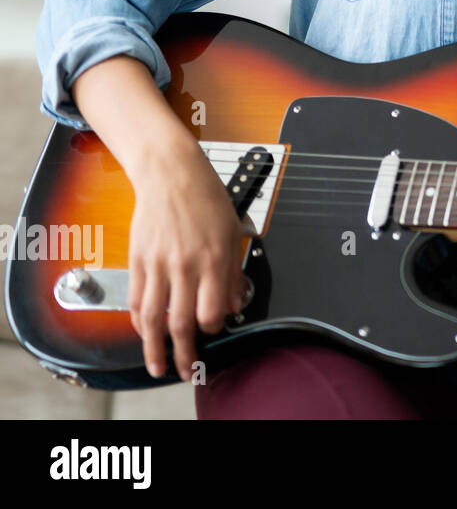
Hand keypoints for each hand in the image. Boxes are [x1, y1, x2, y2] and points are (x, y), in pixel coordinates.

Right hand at [126, 137, 247, 380]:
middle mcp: (185, 265)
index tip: (214, 328)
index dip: (213, 327)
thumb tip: (232, 305)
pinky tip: (145, 331)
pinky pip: (137, 299)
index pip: (211, 311)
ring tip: (157, 365)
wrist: (171, 173)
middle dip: (184, 353)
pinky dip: (139, 321)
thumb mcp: (233, 232)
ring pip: (153, 317)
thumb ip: (232, 272)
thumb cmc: (207, 199)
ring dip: (154, 348)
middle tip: (187, 369)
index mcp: (214, 258)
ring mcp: (158, 264)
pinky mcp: (138, 259)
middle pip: (180, 322)